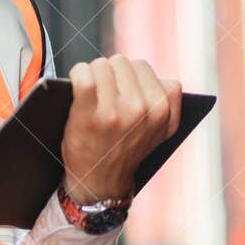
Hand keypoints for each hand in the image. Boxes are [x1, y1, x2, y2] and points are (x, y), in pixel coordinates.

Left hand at [60, 55, 180, 202]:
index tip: (118, 88)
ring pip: (102, 65)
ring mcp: (118, 112)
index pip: (142, 67)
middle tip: (101, 92)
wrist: (98, 182)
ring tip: (89, 91)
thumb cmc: (123, 151)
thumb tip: (166, 79)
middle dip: (109, 73)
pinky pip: (84, 74)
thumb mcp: (160, 132)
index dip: (126, 75)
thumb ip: (169, 105)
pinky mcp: (91, 114)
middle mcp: (144, 109)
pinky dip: (77, 74)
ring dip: (92, 73)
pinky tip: (75, 82)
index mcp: (162, 110)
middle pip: (121, 62)